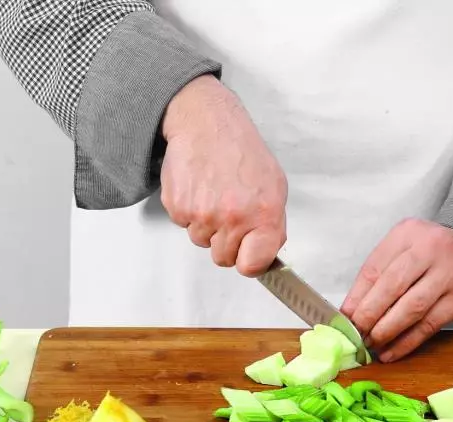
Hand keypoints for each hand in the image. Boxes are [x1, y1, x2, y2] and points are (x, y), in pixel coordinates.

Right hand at [160, 74, 287, 276]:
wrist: (206, 124)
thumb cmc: (242, 151)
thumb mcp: (274, 185)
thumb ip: (272, 224)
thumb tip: (266, 253)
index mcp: (263, 214)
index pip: (252, 265)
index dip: (248, 261)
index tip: (247, 254)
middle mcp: (233, 218)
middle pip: (223, 258)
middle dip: (226, 241)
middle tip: (229, 211)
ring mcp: (202, 214)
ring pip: (201, 241)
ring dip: (207, 224)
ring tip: (214, 193)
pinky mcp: (177, 207)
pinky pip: (184, 225)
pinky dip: (189, 211)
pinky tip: (199, 188)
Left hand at [340, 218, 452, 362]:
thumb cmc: (431, 249)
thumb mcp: (403, 245)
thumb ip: (379, 271)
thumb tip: (353, 308)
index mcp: (409, 234)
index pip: (377, 267)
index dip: (358, 296)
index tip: (345, 316)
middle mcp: (432, 251)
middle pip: (394, 286)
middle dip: (370, 314)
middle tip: (355, 334)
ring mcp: (451, 276)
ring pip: (413, 309)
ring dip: (388, 331)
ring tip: (371, 345)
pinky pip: (430, 326)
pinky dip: (408, 342)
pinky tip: (392, 351)